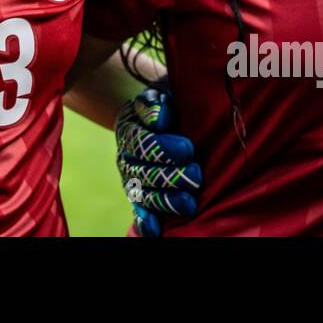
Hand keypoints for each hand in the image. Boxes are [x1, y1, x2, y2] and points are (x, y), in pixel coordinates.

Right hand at [115, 87, 201, 236]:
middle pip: (142, 172)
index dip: (163, 147)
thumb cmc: (169, 103)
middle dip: (171, 176)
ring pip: (143, 194)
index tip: (188, 148)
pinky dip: (146, 221)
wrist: (164, 115)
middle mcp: (126, 156)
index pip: (141, 142)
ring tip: (190, 203)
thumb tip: (161, 120)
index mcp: (129, 128)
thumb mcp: (161, 93)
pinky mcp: (139, 195)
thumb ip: (156, 102)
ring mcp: (131, 178)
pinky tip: (157, 230)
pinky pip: (139, 210)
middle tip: (196, 175)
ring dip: (166, 201)